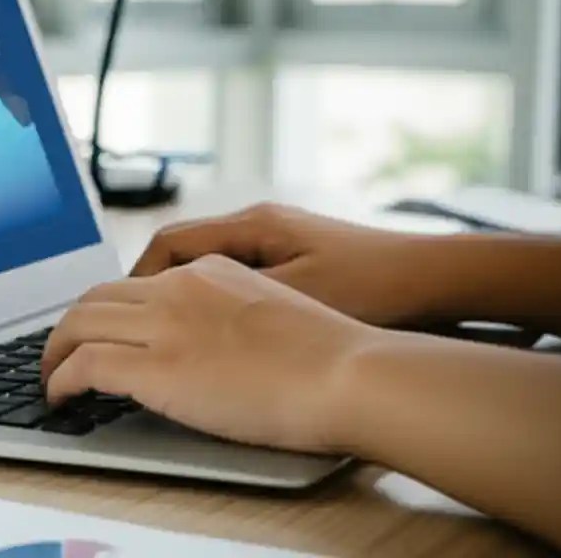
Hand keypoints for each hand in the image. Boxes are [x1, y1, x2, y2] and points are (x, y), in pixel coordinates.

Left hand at [41, 255, 375, 452]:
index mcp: (210, 272)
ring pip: (77, 324)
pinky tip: (59, 398)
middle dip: (69, 327)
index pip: (136, 282)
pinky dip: (60, 380)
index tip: (98, 332)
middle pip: (95, 296)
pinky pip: (84, 365)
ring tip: (49, 379)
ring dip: (54, 352)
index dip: (107, 309)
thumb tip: (213, 346)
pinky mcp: (156, 368)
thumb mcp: (274, 313)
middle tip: (61, 354)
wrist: (350, 374)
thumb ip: (233, 316)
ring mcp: (164, 325)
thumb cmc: (333, 358)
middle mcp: (178, 289)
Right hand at [131, 202, 436, 326]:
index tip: (121, 314)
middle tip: (135, 329)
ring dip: (185, 297)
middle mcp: (260, 225)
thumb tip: (176, 321)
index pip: (168, 244)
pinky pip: (237, 276)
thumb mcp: (295, 298)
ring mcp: (280, 240)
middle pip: (182, 252)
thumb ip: (232, 305)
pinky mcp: (299, 260)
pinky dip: (218, 302)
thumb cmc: (375, 287)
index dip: (137, 279)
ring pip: (209, 266)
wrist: (440, 279)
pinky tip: (222, 334)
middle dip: (152, 289)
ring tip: (172, 335)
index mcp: (252, 225)